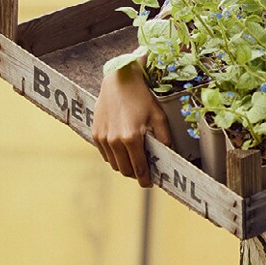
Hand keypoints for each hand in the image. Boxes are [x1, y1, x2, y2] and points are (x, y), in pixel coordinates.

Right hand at [91, 62, 170, 186]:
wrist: (119, 80)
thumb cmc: (141, 97)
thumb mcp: (159, 116)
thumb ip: (165, 139)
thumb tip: (170, 157)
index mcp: (131, 138)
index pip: (139, 169)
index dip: (145, 180)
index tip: (150, 183)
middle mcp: (114, 140)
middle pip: (125, 170)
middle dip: (136, 174)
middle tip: (144, 171)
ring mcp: (103, 138)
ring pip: (114, 164)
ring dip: (124, 166)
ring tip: (134, 159)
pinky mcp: (95, 134)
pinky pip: (105, 155)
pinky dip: (114, 156)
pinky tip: (123, 150)